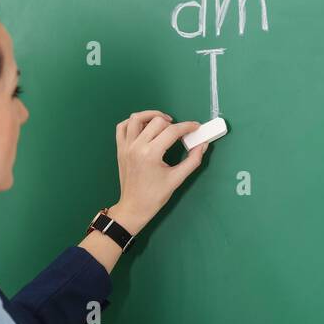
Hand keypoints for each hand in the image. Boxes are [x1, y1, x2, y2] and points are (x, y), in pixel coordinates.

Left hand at [110, 110, 208, 232]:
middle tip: (180, 132)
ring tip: (163, 123)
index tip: (196, 127)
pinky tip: (144, 127)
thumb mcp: (177, 179)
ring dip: (152, 116)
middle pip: (157, 121)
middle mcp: (137, 146)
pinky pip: (122, 127)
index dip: (187, 126)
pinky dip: (133, 122)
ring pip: (136, 118)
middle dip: (172, 123)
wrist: (134, 207)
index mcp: (151, 154)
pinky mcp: (120, 149)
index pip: (172, 131)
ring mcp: (126, 146)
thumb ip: (193, 160)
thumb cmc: (155, 196)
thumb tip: (203, 145)